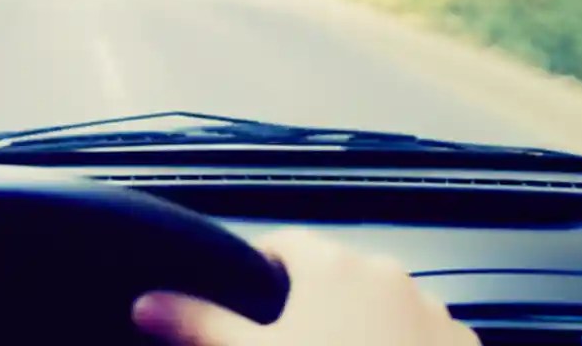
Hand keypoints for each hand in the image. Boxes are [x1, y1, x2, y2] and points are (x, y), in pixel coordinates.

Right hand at [132, 229, 479, 345]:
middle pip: (331, 277)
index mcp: (334, 264)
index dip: (256, 274)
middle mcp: (390, 274)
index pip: (281, 245)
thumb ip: (198, 324)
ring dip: (356, 329)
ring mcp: (436, 312)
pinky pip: (419, 339)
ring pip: (378, 309)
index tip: (245, 312)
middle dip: (307, 308)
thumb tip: (145, 301)